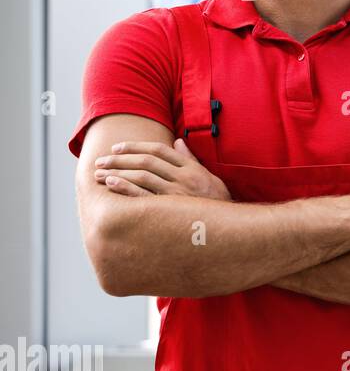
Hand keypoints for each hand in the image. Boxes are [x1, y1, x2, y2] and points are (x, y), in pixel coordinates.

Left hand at [93, 138, 232, 200]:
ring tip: (99, 172)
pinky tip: (111, 183)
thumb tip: (177, 142)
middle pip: (146, 161)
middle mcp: (184, 178)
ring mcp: (177, 194)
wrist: (229, 228)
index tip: (117, 148)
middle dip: (120, 158)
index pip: (160, 150)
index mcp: (192, 168)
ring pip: (142, 176)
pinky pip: (143, 197)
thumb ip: (190, 160)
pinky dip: (125, 188)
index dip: (136, 146)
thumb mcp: (209, 177)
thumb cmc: (218, 203)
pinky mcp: (170, 210)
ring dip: (118, 171)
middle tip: (101, 159)